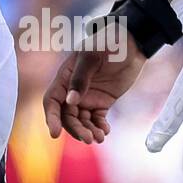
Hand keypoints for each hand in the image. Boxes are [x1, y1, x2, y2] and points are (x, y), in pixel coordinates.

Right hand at [44, 27, 145, 143]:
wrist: (131, 44)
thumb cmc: (107, 44)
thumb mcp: (92, 57)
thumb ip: (80, 79)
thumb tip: (70, 102)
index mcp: (65, 77)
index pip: (52, 101)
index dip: (51, 118)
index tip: (55, 134)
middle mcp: (73, 90)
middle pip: (67, 116)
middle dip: (75, 129)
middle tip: (89, 139)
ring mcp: (88, 97)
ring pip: (81, 120)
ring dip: (88, 131)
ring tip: (100, 138)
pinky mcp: (102, 102)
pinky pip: (96, 119)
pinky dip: (99, 127)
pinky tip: (106, 131)